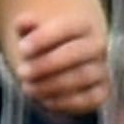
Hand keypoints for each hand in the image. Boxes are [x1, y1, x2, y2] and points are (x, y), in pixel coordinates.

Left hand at [5, 2, 109, 119]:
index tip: (21, 48)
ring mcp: (101, 70)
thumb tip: (22, 22)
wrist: (62, 65)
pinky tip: (44, 100)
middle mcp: (97, 46)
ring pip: (81, 76)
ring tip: (28, 87)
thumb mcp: (32, 34)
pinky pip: (88, 99)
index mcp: (83, 26)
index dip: (44, 38)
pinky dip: (64, 101)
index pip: (67, 28)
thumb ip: (26, 26)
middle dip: (46, 64)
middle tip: (21, 72)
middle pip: (76, 52)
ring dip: (51, 84)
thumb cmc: (43, 47)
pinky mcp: (101, 93)